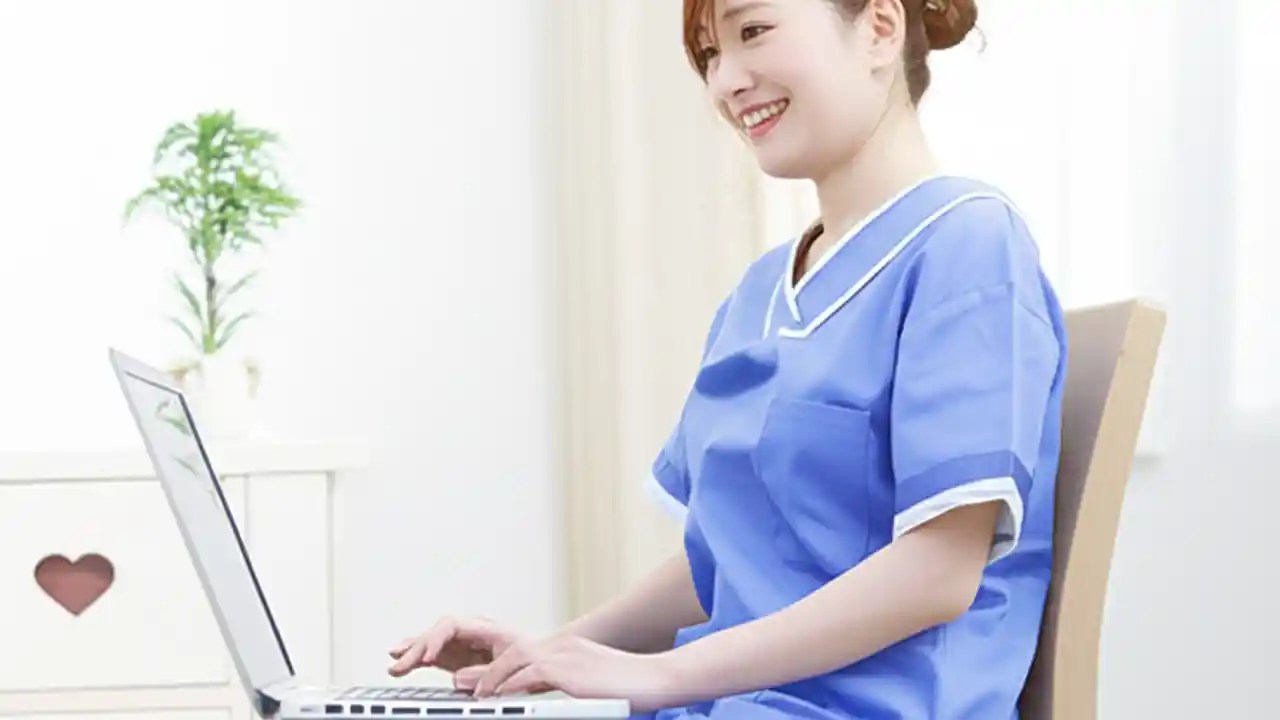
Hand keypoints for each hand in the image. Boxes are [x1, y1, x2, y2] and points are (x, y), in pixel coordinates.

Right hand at [387, 616, 523, 677]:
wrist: (539, 661)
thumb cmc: (532, 657)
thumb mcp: (515, 662)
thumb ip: (486, 671)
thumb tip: (458, 677)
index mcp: (486, 628)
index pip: (453, 625)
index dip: (436, 638)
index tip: (428, 655)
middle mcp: (470, 633)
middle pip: (437, 633)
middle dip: (417, 647)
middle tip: (401, 661)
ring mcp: (461, 644)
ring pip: (430, 642)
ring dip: (411, 651)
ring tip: (394, 661)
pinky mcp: (455, 657)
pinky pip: (431, 654)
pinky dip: (416, 658)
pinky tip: (400, 664)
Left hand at [456, 634, 681, 713]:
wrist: (656, 678)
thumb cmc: (631, 685)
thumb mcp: (592, 684)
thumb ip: (569, 685)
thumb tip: (554, 696)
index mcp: (569, 649)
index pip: (525, 655)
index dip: (500, 668)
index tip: (481, 682)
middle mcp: (564, 647)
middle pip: (514, 651)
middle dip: (486, 669)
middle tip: (464, 684)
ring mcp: (567, 655)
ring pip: (516, 658)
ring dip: (492, 675)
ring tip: (474, 692)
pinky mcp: (571, 669)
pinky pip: (532, 672)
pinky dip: (512, 682)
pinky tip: (499, 694)